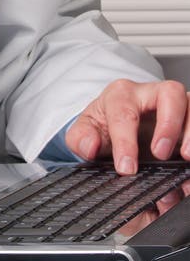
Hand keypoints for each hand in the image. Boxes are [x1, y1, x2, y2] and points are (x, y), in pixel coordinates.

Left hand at [66, 79, 189, 174]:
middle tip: (160, 154)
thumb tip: (90, 146)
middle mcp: (151, 94)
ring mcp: (174, 105)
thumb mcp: (85, 131)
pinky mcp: (187, 118)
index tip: (126, 168)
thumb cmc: (104, 125)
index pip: (124, 113)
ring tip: (186, 157)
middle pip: (169, 93)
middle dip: (168, 123)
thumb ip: (81, 138)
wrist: (116, 125)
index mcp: (122, 95)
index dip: (125, 141)